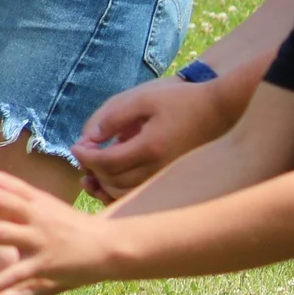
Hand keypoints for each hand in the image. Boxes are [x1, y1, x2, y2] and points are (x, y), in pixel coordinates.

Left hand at [72, 75, 230, 202]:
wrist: (219, 110)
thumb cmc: (180, 100)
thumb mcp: (143, 98)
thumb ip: (113, 117)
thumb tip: (89, 137)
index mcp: (150, 148)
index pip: (107, 162)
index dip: (86, 157)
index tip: (75, 146)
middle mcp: (159, 169)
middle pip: (114, 181)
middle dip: (92, 170)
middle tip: (81, 155)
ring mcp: (166, 178)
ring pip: (126, 194)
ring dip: (104, 186)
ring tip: (89, 173)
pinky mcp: (171, 180)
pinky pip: (141, 196)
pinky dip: (121, 194)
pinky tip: (110, 184)